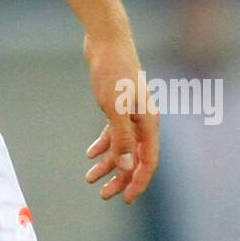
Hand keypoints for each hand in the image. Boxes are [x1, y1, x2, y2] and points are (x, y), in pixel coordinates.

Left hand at [83, 32, 159, 203]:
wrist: (106, 41)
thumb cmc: (113, 72)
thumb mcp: (115, 108)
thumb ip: (122, 138)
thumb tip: (128, 166)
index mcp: (149, 123)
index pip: (148, 161)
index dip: (138, 182)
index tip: (124, 199)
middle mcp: (144, 120)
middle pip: (135, 157)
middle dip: (120, 178)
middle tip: (103, 194)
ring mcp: (131, 113)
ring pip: (123, 146)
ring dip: (108, 163)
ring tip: (90, 178)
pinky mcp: (118, 104)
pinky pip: (114, 132)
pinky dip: (103, 144)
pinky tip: (90, 154)